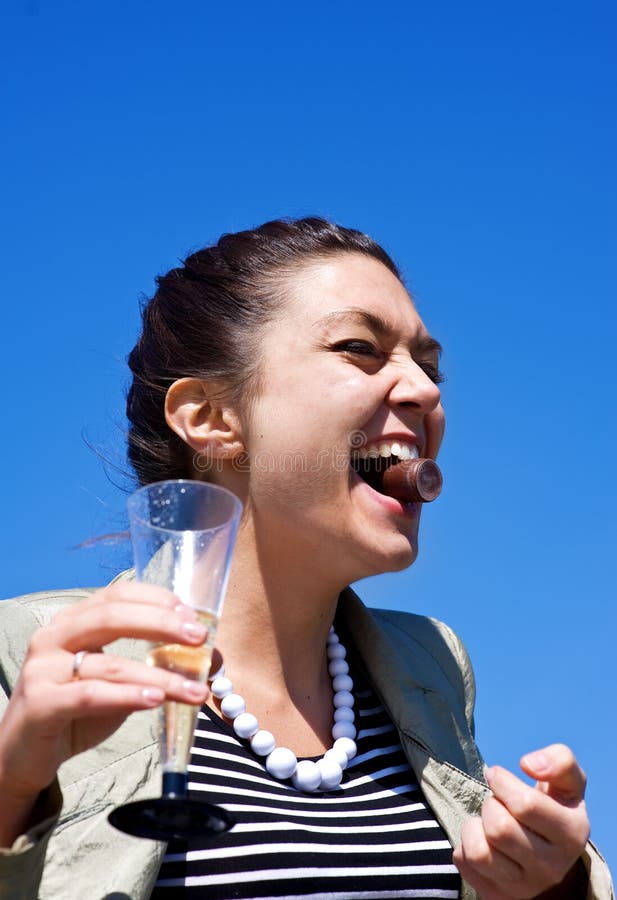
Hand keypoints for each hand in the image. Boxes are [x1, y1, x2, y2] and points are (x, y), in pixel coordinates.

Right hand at [0, 582, 210, 832]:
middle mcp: (54, 637)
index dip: (156, 599)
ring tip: (194, 689)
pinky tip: (155, 699)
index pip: (117, 594)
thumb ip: (149, 668)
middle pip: (112, 616)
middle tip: (199, 638)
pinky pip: (91, 694)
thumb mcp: (117, 685)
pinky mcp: (40, 704)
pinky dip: (128, 696)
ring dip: (159, 675)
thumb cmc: (74, 714)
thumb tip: (205, 661)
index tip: (192, 614)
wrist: (21, 757)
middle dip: (162, 624)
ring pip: (110, 663)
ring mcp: (43, 669)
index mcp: (73, 622)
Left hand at [453, 744, 589, 898]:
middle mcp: (553, 867)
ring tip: (488, 821)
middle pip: (499, 828)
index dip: (501, 782)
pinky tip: (482, 840)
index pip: (525, 805)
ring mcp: (526, 887)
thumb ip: (559, 761)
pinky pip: (464, 863)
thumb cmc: (553, 805)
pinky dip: (465, 843)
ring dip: (475, 825)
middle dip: (490, 804)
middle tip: (497, 803)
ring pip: (480, 851)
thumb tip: (529, 764)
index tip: (497, 776)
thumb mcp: (567, 781)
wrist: (548, 851)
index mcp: (572, 834)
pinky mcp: (499, 896)